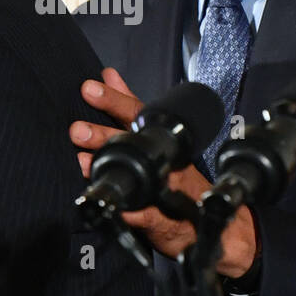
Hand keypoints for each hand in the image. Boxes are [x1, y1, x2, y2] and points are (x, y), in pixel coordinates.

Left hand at [69, 67, 258, 277]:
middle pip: (135, 142)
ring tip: (84, 163)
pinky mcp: (164, 219)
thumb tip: (109, 74)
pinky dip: (131, 211)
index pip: (136, 113)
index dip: (113, 100)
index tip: (89, 88)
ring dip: (110, 167)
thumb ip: (130, 107)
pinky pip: (147, 215)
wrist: (217, 221)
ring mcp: (166, 189)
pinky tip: (112, 205)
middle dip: (105, 135)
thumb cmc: (179, 175)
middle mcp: (165, 159)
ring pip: (139, 175)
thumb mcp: (155, 135)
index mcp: (160, 139)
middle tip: (79, 130)